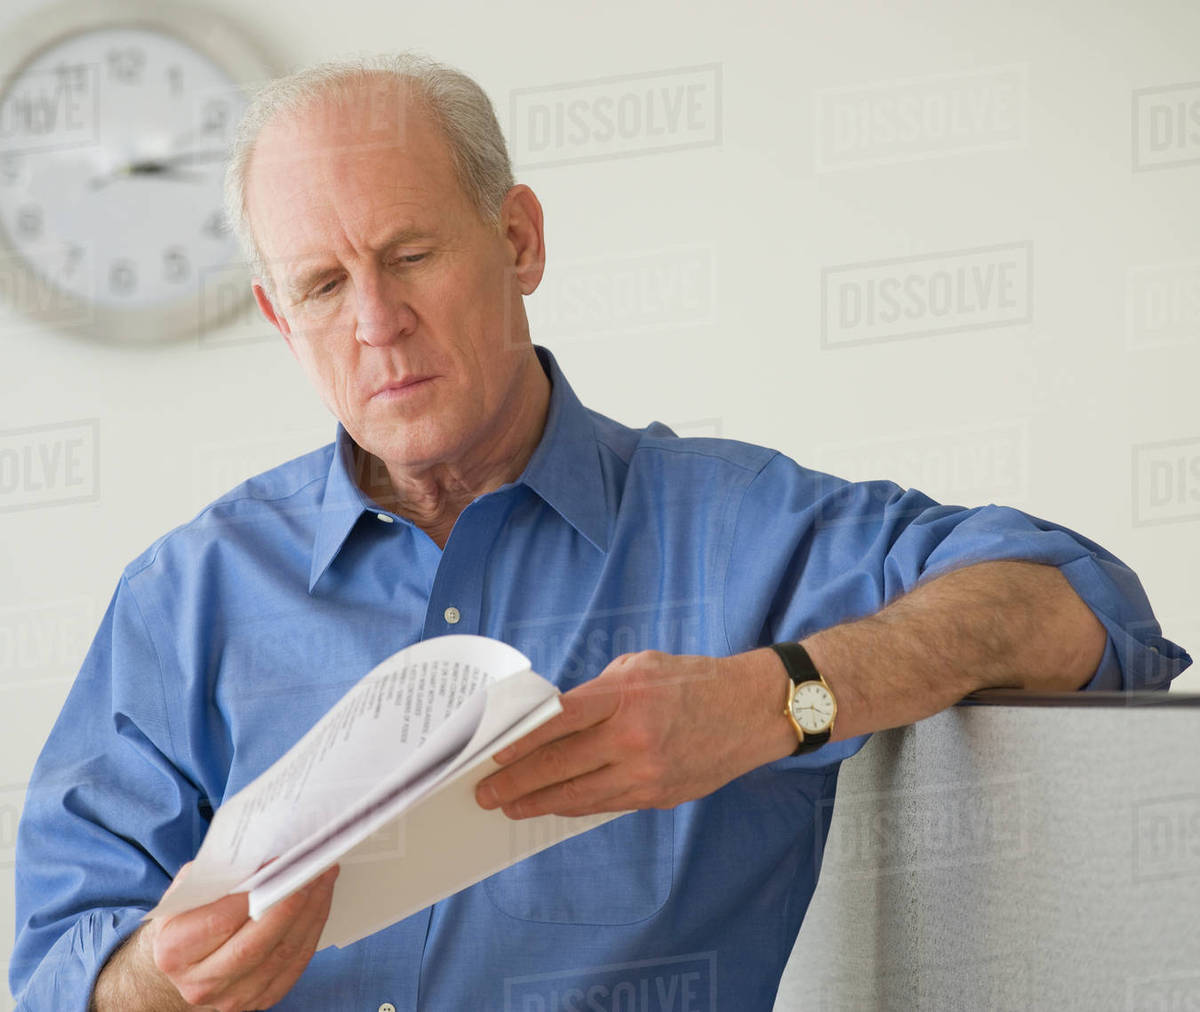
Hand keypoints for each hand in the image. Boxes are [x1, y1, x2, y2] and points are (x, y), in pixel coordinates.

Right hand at [144, 862, 338, 1011]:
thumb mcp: (190, 887)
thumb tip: (264, 857)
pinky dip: (313, 928)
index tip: (280, 863)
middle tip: (313, 868)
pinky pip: (296, 963)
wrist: (187, 957)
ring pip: (282, 954)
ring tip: (324, 877)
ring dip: (310, 911)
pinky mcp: (261, 998)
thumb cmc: (190, 912)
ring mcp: (232, 997)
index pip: (220, 920)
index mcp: (173, 951)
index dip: (254, 892)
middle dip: (290, 902)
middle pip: (255, 944)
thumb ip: (218, 874)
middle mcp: (199, 983)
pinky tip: (321, 901)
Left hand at [474, 649, 796, 818]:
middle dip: (516, 782)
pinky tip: (552, 805)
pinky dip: (574, 806)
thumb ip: (596, 692)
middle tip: (484, 792)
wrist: (751, 710)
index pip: (559, 720)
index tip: (492, 754)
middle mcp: (634, 737)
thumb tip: (552, 718)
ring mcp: (647, 772)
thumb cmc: (692, 681)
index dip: (521, 741)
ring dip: (538, 802)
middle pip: (561, 764)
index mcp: (626, 695)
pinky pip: (606, 805)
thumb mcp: (640, 666)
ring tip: (509, 806)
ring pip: (579, 795)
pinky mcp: (659, 796)